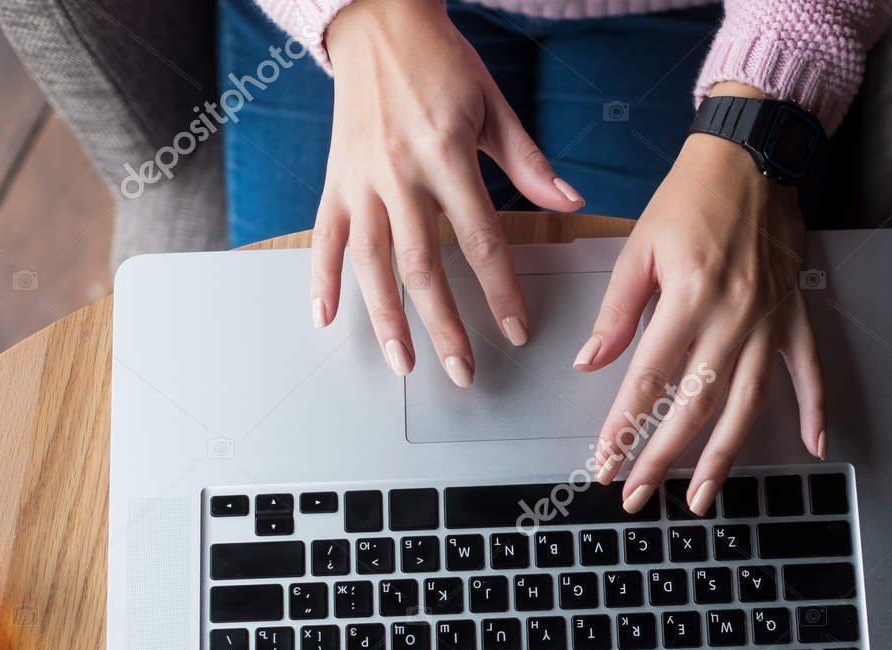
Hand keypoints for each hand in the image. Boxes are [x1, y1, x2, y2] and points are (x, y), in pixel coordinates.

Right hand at [315, 0, 584, 384]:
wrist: (377, 18)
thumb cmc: (440, 61)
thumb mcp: (493, 105)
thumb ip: (528, 163)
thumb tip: (570, 204)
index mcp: (445, 154)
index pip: (480, 240)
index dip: (500, 291)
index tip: (516, 331)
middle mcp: (398, 173)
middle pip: (423, 266)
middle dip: (445, 327)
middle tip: (463, 372)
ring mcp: (360, 179)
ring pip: (371, 263)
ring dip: (387, 319)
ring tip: (404, 363)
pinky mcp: (334, 179)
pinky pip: (325, 238)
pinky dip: (322, 280)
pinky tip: (325, 320)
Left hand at [578, 84, 823, 514]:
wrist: (752, 156)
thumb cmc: (689, 199)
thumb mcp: (639, 247)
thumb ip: (616, 311)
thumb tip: (590, 364)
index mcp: (687, 297)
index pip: (649, 379)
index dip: (624, 427)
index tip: (604, 463)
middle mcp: (732, 317)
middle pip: (696, 406)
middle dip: (664, 459)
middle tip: (638, 497)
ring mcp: (770, 321)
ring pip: (748, 404)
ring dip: (725, 457)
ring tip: (703, 498)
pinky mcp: (796, 315)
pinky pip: (809, 370)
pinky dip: (815, 409)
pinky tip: (814, 448)